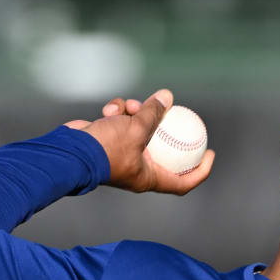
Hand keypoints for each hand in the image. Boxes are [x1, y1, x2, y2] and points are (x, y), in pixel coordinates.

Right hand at [64, 89, 215, 195]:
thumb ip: (153, 113)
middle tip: (173, 111)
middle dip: (164, 126)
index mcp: (149, 177)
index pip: (183, 182)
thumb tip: (167, 97)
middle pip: (162, 148)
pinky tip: (109, 109)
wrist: (68, 151)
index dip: (201, 170)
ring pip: (139, 128)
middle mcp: (137, 169)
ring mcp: (122, 154)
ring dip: (136, 113)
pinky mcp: (108, 141)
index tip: (211, 153)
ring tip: (129, 105)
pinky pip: (121, 123)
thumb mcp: (136, 129)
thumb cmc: (105, 148)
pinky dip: (117, 114)